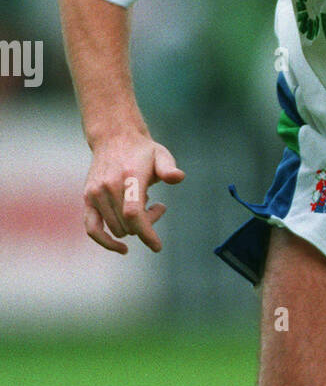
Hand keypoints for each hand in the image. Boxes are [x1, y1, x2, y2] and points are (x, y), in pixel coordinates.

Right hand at [83, 133, 184, 253]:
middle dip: (147, 224)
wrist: (114, 138)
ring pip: (116, 229)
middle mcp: (109, 186)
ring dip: (133, 227)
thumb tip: (178, 177)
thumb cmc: (142, 151)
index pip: (134, 214)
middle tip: (156, 207)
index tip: (157, 246)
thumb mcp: (161, 155)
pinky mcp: (88, 198)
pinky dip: (105, 241)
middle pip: (129, 225)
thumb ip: (169, 168)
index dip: (146, 233)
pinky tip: (121, 248)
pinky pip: (92, 229)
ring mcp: (96, 193)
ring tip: (144, 206)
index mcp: (129, 177)